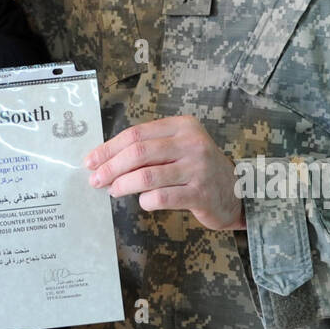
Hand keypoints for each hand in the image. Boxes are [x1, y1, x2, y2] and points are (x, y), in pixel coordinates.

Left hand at [84, 115, 244, 230]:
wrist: (239, 192)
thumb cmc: (199, 169)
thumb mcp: (179, 147)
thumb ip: (150, 148)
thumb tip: (105, 159)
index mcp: (182, 126)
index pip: (136, 133)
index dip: (109, 148)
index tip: (91, 160)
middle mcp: (192, 143)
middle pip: (138, 152)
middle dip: (110, 167)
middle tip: (95, 179)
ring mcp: (198, 169)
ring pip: (147, 176)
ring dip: (123, 185)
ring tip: (112, 191)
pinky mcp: (201, 194)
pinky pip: (162, 197)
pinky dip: (145, 201)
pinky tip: (142, 202)